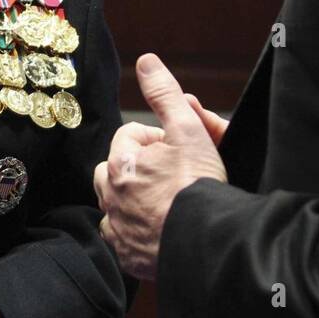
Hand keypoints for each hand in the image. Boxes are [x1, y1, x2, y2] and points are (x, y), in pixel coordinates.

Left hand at [94, 53, 228, 280]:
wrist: (207, 243)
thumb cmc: (197, 186)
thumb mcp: (186, 129)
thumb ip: (164, 94)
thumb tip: (145, 61)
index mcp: (120, 165)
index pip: (130, 135)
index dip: (156, 136)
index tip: (177, 146)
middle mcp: (111, 197)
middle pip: (113, 170)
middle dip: (137, 166)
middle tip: (169, 170)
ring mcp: (119, 230)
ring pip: (116, 205)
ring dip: (133, 198)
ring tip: (163, 197)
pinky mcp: (130, 256)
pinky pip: (125, 239)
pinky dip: (137, 231)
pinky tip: (159, 227)